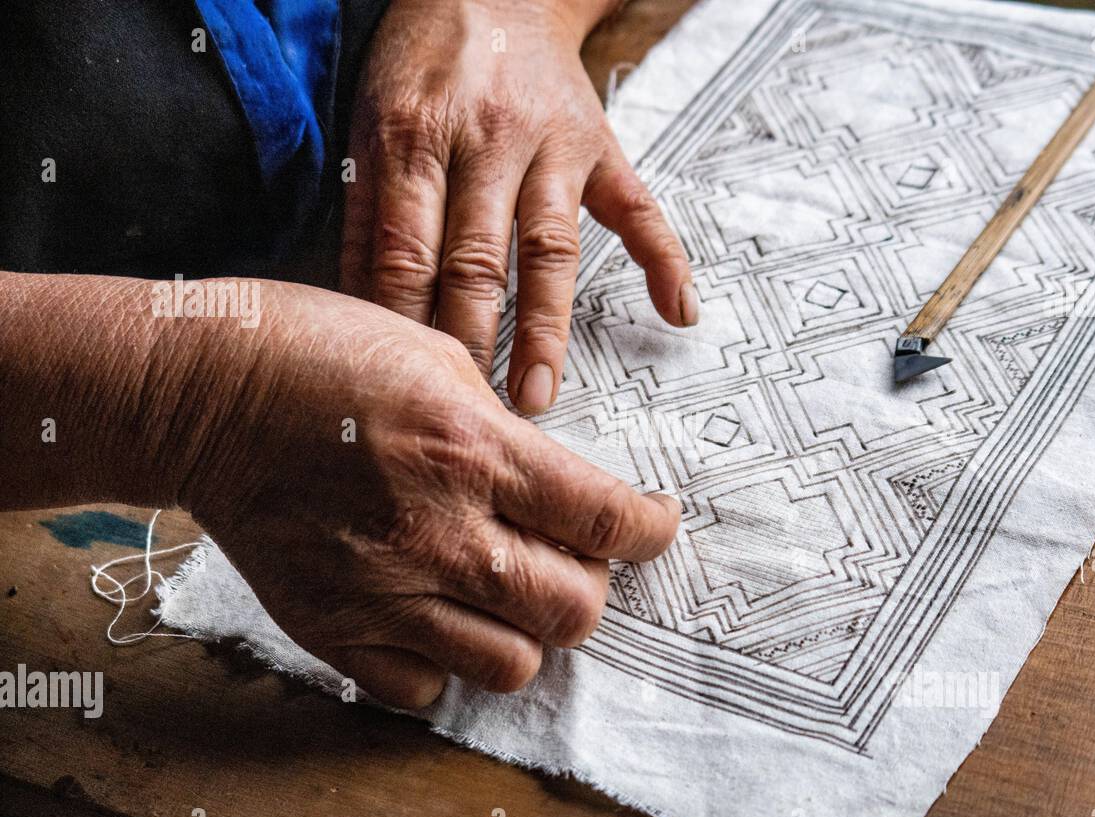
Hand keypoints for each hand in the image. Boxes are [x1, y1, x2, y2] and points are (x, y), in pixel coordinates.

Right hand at [180, 282, 679, 708]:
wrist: (202, 394)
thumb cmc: (318, 356)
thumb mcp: (436, 359)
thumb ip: (506, 434)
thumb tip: (565, 489)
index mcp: (471, 449)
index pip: (603, 519)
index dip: (649, 529)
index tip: (652, 523)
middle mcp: (436, 530)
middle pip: (573, 609)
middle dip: (592, 584)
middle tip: (571, 556)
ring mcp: (382, 590)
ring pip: (511, 663)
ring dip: (525, 631)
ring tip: (504, 591)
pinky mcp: (333, 628)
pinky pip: (424, 687)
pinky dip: (446, 662)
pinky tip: (438, 615)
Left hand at [340, 0, 696, 414]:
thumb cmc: (422, 63)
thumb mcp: (370, 123)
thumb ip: (365, 214)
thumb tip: (355, 310)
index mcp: (415, 134)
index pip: (406, 249)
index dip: (402, 323)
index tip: (404, 386)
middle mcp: (487, 141)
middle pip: (475, 259)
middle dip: (469, 341)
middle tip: (466, 416)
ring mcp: (552, 146)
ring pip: (548, 249)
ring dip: (545, 328)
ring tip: (537, 395)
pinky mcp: (601, 147)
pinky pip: (639, 208)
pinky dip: (665, 259)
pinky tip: (680, 311)